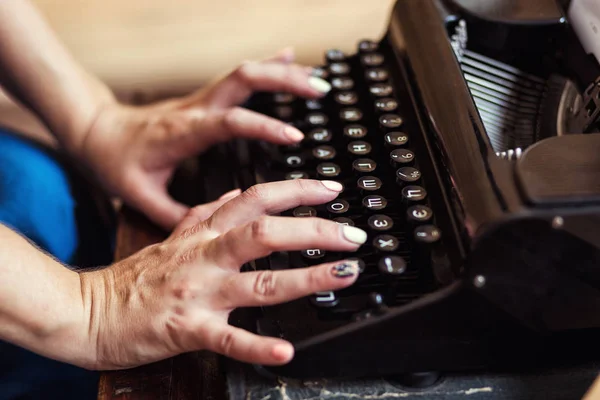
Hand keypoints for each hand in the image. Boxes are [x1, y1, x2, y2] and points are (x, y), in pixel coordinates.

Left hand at [75, 48, 331, 229]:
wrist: (97, 133)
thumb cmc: (116, 162)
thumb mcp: (139, 196)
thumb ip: (173, 217)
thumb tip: (208, 237)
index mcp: (182, 133)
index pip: (228, 122)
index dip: (262, 127)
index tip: (294, 137)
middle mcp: (195, 109)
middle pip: (243, 80)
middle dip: (284, 81)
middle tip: (320, 93)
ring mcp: (201, 100)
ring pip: (246, 73)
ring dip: (282, 73)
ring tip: (317, 82)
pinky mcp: (205, 100)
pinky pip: (240, 77)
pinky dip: (268, 67)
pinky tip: (289, 60)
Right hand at [78, 180, 366, 369]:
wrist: (86, 310)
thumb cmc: (133, 277)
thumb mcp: (174, 234)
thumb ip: (209, 211)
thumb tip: (241, 191)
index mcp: (202, 232)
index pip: (256, 198)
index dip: (298, 190)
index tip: (332, 189)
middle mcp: (204, 256)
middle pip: (265, 232)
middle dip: (314, 231)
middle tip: (352, 236)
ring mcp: (197, 292)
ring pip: (258, 280)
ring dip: (305, 277)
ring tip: (343, 274)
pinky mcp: (185, 329)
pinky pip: (226, 338)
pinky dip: (257, 345)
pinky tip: (285, 350)